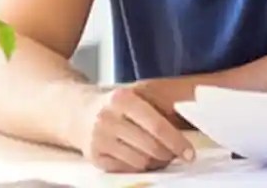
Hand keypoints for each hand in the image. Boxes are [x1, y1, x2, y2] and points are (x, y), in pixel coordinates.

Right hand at [71, 85, 195, 172]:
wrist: (77, 111)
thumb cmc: (115, 105)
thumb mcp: (134, 96)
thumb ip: (158, 108)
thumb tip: (190, 124)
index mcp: (122, 99)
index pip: (157, 125)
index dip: (177, 142)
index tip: (190, 153)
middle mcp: (108, 118)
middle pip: (151, 146)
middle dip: (169, 154)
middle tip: (176, 155)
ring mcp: (99, 138)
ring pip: (140, 161)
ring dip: (155, 162)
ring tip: (160, 155)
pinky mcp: (94, 156)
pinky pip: (126, 169)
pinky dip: (139, 166)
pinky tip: (142, 157)